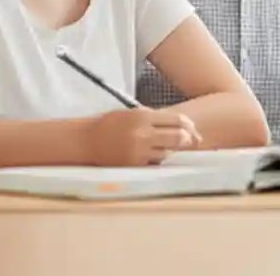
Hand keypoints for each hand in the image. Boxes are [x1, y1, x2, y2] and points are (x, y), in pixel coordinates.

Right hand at [85, 108, 201, 165]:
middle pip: (179, 137)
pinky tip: (152, 155)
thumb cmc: (113, 125)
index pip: (178, 120)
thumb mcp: (134, 114)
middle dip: (188, 140)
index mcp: (143, 116)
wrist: (87, 141)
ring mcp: (138, 151)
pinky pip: (155, 164)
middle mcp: (142, 134)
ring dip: (171, 151)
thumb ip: (158, 119)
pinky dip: (158, 160)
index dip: (189, 126)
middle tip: (190, 142)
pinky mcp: (133, 165)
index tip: (193, 129)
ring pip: (168, 152)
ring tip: (163, 147)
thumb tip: (186, 127)